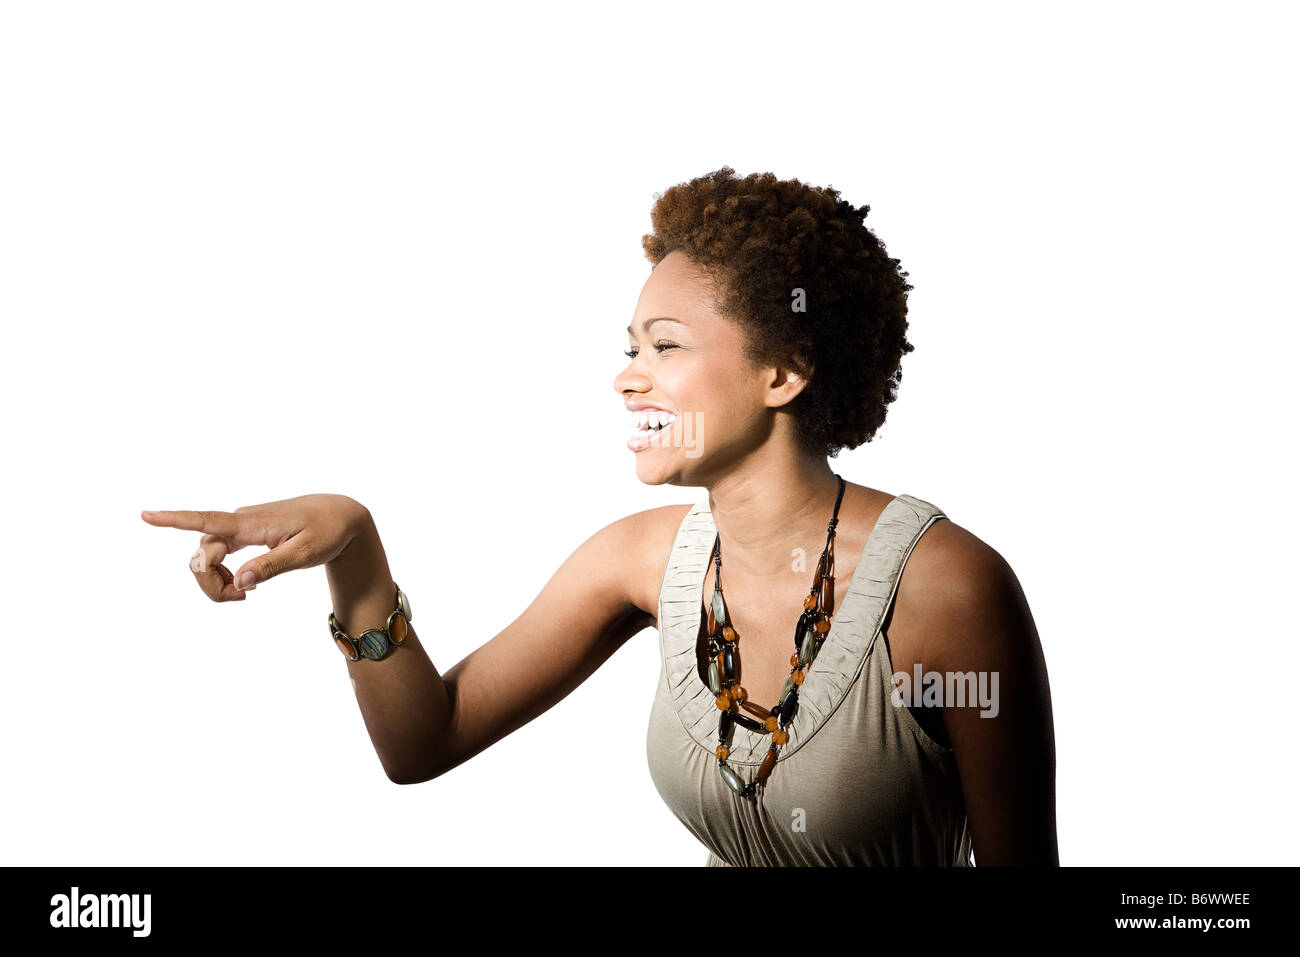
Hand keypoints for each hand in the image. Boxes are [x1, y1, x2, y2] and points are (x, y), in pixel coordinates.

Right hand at [140, 493, 371, 601]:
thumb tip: (239, 581)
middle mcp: (241, 521)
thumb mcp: (305, 553)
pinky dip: (224, 573)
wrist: (342, 515)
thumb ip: (272, 566)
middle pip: (202, 554)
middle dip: (210, 583)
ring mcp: (241, 526)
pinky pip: (219, 553)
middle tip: (242, 601)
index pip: (207, 520)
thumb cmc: (327, 532)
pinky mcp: (245, 532)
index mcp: (253, 523)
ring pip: (208, 555)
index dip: (175, 520)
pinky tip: (243, 584)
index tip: (146, 515)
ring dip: (216, 580)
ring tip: (244, 596)